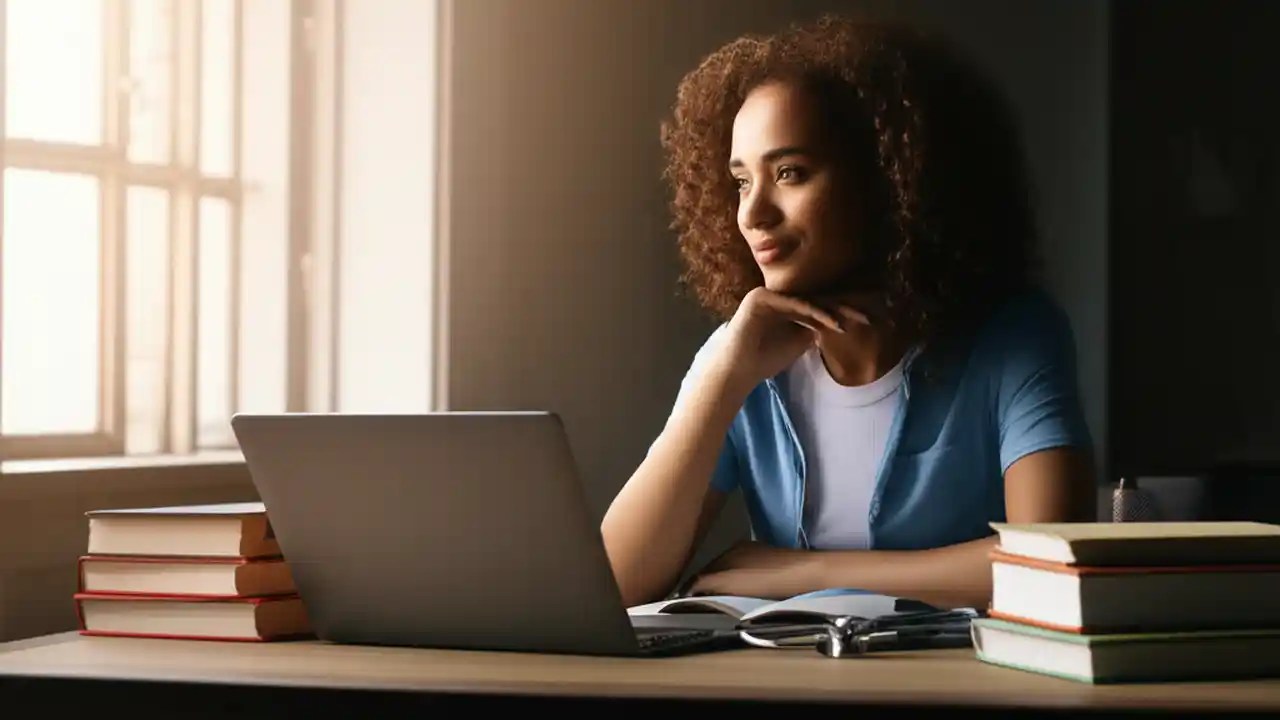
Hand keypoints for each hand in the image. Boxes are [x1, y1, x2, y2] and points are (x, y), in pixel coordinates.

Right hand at [685, 540, 817, 598]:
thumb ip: (707, 584)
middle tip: (698, 605)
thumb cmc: (772, 580)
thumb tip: (687, 589)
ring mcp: (756, 554)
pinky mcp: (770, 561)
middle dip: (704, 586)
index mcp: (729, 552)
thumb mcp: (733, 584)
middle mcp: (739, 549)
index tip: (685, 603)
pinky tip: (742, 593)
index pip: (701, 572)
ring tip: (717, 602)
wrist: (810, 574)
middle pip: (714, 571)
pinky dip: (736, 583)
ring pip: (729, 572)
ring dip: (720, 585)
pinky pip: (744, 572)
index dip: (692, 589)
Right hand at [715, 288, 870, 390]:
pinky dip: (814, 313)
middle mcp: (780, 297)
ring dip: (833, 312)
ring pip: (808, 301)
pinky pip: (794, 304)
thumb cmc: (764, 360)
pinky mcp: (761, 297)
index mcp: (788, 307)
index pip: (820, 305)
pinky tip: (832, 323)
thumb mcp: (799, 343)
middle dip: (845, 307)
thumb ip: (815, 329)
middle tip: (870, 315)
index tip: (869, 319)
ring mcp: (770, 295)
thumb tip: (840, 321)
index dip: (844, 311)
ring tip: (854, 322)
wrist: (736, 370)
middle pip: (818, 299)